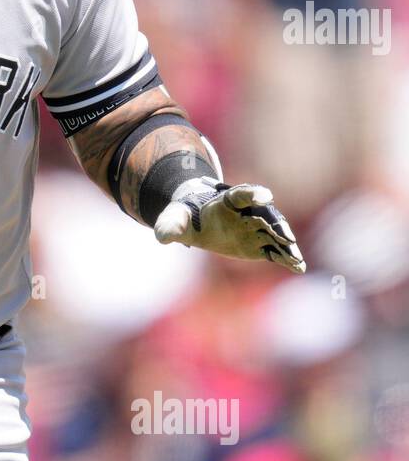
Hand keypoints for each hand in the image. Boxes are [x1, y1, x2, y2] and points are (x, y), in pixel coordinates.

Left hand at [154, 177, 305, 273]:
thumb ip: (170, 226)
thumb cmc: (187, 217)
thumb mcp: (175, 220)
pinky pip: (276, 252)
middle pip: (266, 215)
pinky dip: (287, 259)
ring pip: (275, 235)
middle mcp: (247, 212)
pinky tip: (299, 267)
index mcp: (226, 201)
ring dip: (287, 245)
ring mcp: (256, 228)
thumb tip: (162, 237)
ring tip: (296, 257)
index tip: (265, 195)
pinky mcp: (260, 245)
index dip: (253, 193)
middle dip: (277, 225)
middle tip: (286, 237)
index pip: (241, 194)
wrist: (199, 222)